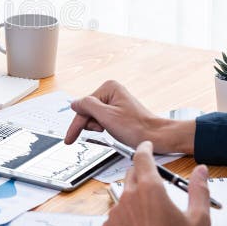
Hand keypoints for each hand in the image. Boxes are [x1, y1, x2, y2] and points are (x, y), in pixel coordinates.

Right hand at [64, 80, 193, 153]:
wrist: (156, 137)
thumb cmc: (137, 128)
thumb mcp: (107, 117)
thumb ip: (87, 106)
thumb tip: (75, 103)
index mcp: (109, 88)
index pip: (84, 105)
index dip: (77, 123)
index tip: (70, 137)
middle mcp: (111, 91)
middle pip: (88, 110)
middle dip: (91, 124)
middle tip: (100, 131)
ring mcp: (115, 101)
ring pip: (94, 116)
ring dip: (97, 127)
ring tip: (109, 131)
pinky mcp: (118, 110)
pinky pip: (102, 119)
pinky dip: (103, 127)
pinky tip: (111, 131)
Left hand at [102, 141, 210, 225]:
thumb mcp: (198, 221)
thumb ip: (199, 191)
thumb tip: (201, 171)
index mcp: (151, 190)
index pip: (142, 157)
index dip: (144, 148)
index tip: (146, 146)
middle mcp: (129, 197)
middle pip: (132, 175)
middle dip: (142, 175)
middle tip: (155, 187)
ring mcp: (115, 213)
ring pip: (124, 197)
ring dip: (135, 201)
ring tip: (152, 220)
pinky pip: (116, 216)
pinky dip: (126, 219)